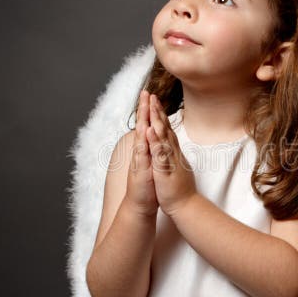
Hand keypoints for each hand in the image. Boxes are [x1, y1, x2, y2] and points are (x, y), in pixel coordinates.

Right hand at [123, 90, 158, 217]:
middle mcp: (142, 152)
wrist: (141, 204)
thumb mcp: (153, 163)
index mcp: (147, 149)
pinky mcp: (141, 170)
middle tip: (145, 92)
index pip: (148, 126)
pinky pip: (143, 154)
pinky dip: (144, 142)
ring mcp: (140, 160)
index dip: (149, 111)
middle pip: (143, 126)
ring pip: (141, 137)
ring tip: (144, 105)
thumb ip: (153, 150)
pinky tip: (146, 132)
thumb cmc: (149, 184)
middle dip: (144, 109)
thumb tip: (156, 138)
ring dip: (143, 121)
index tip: (152, 95)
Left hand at [146, 93, 197, 216]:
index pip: (166, 130)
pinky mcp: (165, 169)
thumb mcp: (175, 166)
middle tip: (152, 95)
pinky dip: (155, 141)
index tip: (155, 101)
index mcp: (172, 151)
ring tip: (152, 106)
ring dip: (157, 121)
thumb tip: (172, 145)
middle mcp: (172, 152)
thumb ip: (173, 154)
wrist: (185, 204)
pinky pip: (160, 153)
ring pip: (163, 137)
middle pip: (165, 128)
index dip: (160, 115)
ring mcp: (170, 160)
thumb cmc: (178, 187)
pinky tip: (150, 131)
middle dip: (158, 111)